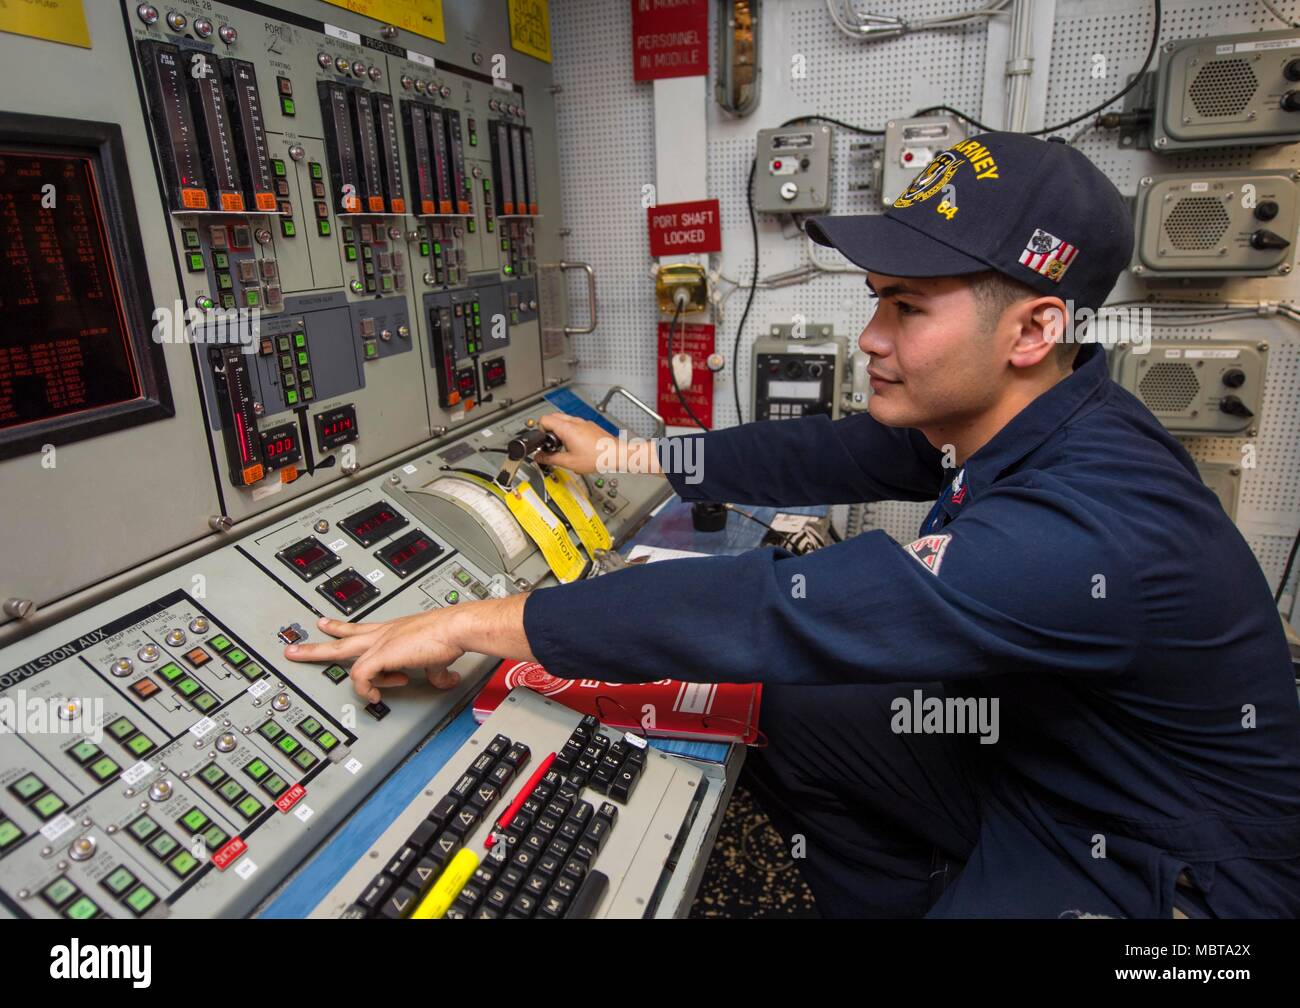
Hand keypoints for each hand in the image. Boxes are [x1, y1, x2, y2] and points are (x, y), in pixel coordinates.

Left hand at [282, 611, 464, 703]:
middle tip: (292, 650)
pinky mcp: (380, 655)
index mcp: (392, 631)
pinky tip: (376, 695)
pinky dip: (367, 688)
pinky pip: (360, 676)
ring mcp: (379, 642)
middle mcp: (382, 633)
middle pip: (339, 639)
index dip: (340, 629)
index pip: (359, 628)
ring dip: (338, 669)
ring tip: (348, 683)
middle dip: (314, 647)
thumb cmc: (448, 636)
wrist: (454, 628)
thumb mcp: (437, 658)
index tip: (326, 625)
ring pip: (340, 654)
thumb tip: (446, 679)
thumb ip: (436, 671)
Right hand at [535, 411, 659, 475]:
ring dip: (559, 430)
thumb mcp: (569, 462)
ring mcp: (583, 422)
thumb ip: (551, 459)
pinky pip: (574, 423)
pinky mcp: (589, 425)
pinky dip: (570, 431)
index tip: (543, 441)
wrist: (616, 454)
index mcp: (567, 428)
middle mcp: (575, 422)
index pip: (544, 419)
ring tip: (564, 446)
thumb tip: (539, 458)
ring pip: (564, 420)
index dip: (540, 430)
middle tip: (551, 444)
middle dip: (548, 430)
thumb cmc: (598, 457)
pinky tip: (575, 445)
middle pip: (553, 417)